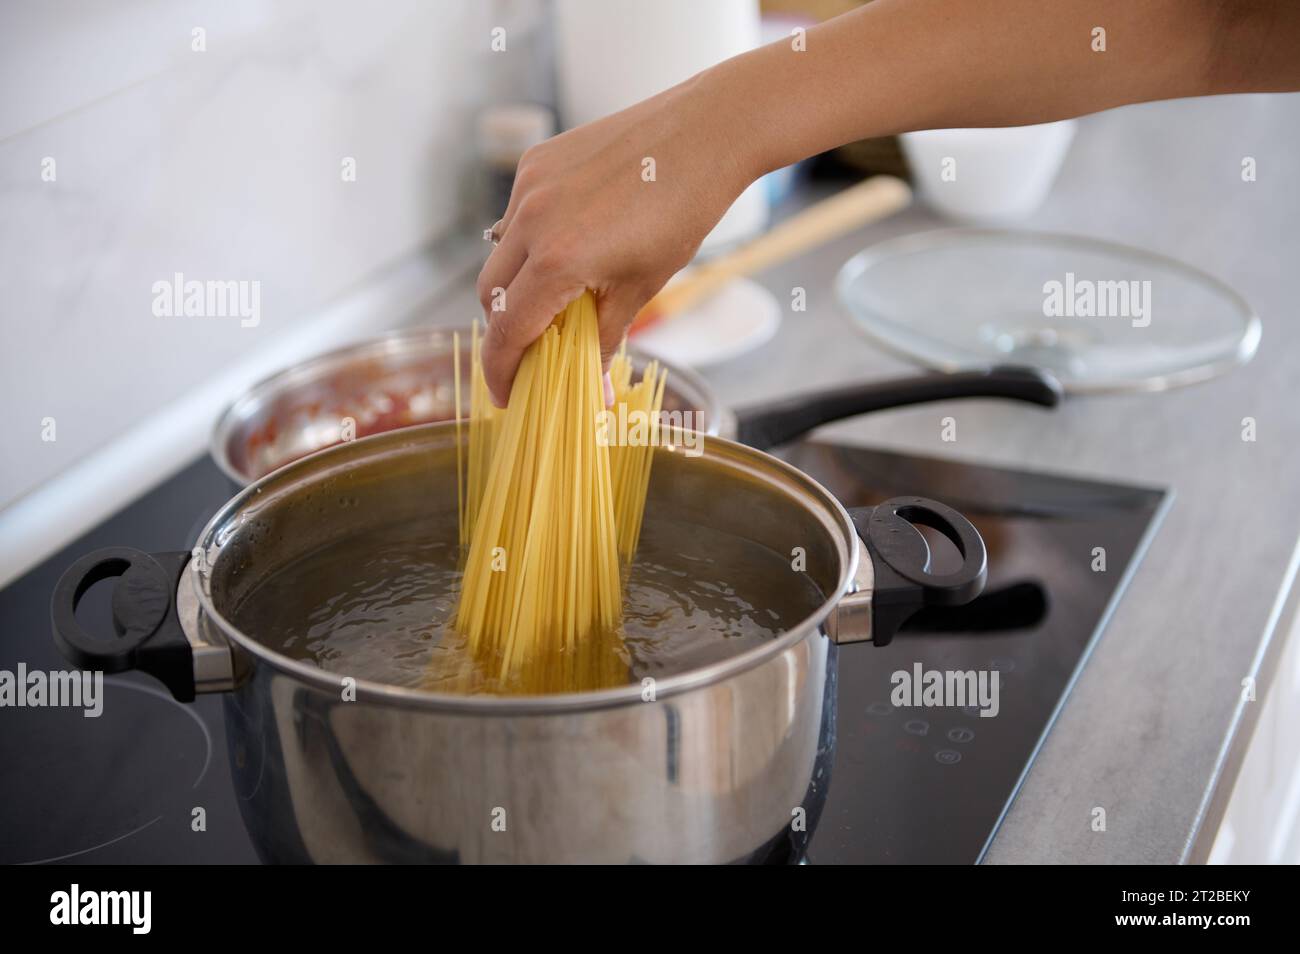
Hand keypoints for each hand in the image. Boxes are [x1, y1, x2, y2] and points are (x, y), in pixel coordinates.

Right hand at [476, 75, 752, 405]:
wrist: (702, 134)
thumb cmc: (681, 213)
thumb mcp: (642, 286)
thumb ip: (604, 338)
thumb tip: (595, 388)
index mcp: (557, 260)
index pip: (507, 330)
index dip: (500, 370)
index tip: (505, 395)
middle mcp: (531, 221)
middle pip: (490, 295)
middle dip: (505, 329)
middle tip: (534, 351)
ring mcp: (529, 186)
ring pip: (499, 254)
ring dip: (516, 284)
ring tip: (556, 296)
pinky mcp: (536, 161)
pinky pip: (515, 215)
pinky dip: (529, 241)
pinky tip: (568, 242)